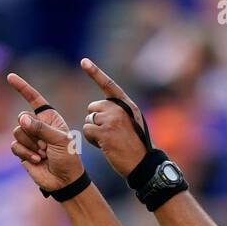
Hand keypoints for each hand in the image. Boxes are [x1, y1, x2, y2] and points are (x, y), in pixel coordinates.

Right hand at [6, 72, 84, 191]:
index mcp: (49, 118)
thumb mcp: (60, 140)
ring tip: (43, 154)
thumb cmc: (68, 158)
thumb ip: (41, 129)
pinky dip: (26, 153)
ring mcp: (29, 138)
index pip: (34, 99)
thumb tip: (21, 120)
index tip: (11, 77)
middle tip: (46, 145)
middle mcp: (37, 125)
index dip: (22, 87)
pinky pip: (15, 146)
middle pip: (22, 118)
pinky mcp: (22, 151)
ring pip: (17, 132)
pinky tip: (38, 160)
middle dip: (32, 132)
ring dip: (31, 145)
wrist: (64, 180)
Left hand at [79, 57, 148, 176]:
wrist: (142, 164)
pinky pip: (87, 130)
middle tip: (109, 134)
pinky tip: (103, 145)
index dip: (95, 72)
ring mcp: (112, 120)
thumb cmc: (135, 146)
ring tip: (108, 141)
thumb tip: (95, 109)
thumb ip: (117, 112)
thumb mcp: (131, 123)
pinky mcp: (105, 132)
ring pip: (89, 120)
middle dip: (96, 121)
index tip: (84, 61)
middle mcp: (120, 109)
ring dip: (93, 132)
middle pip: (93, 108)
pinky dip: (91, 140)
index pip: (109, 85)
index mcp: (127, 105)